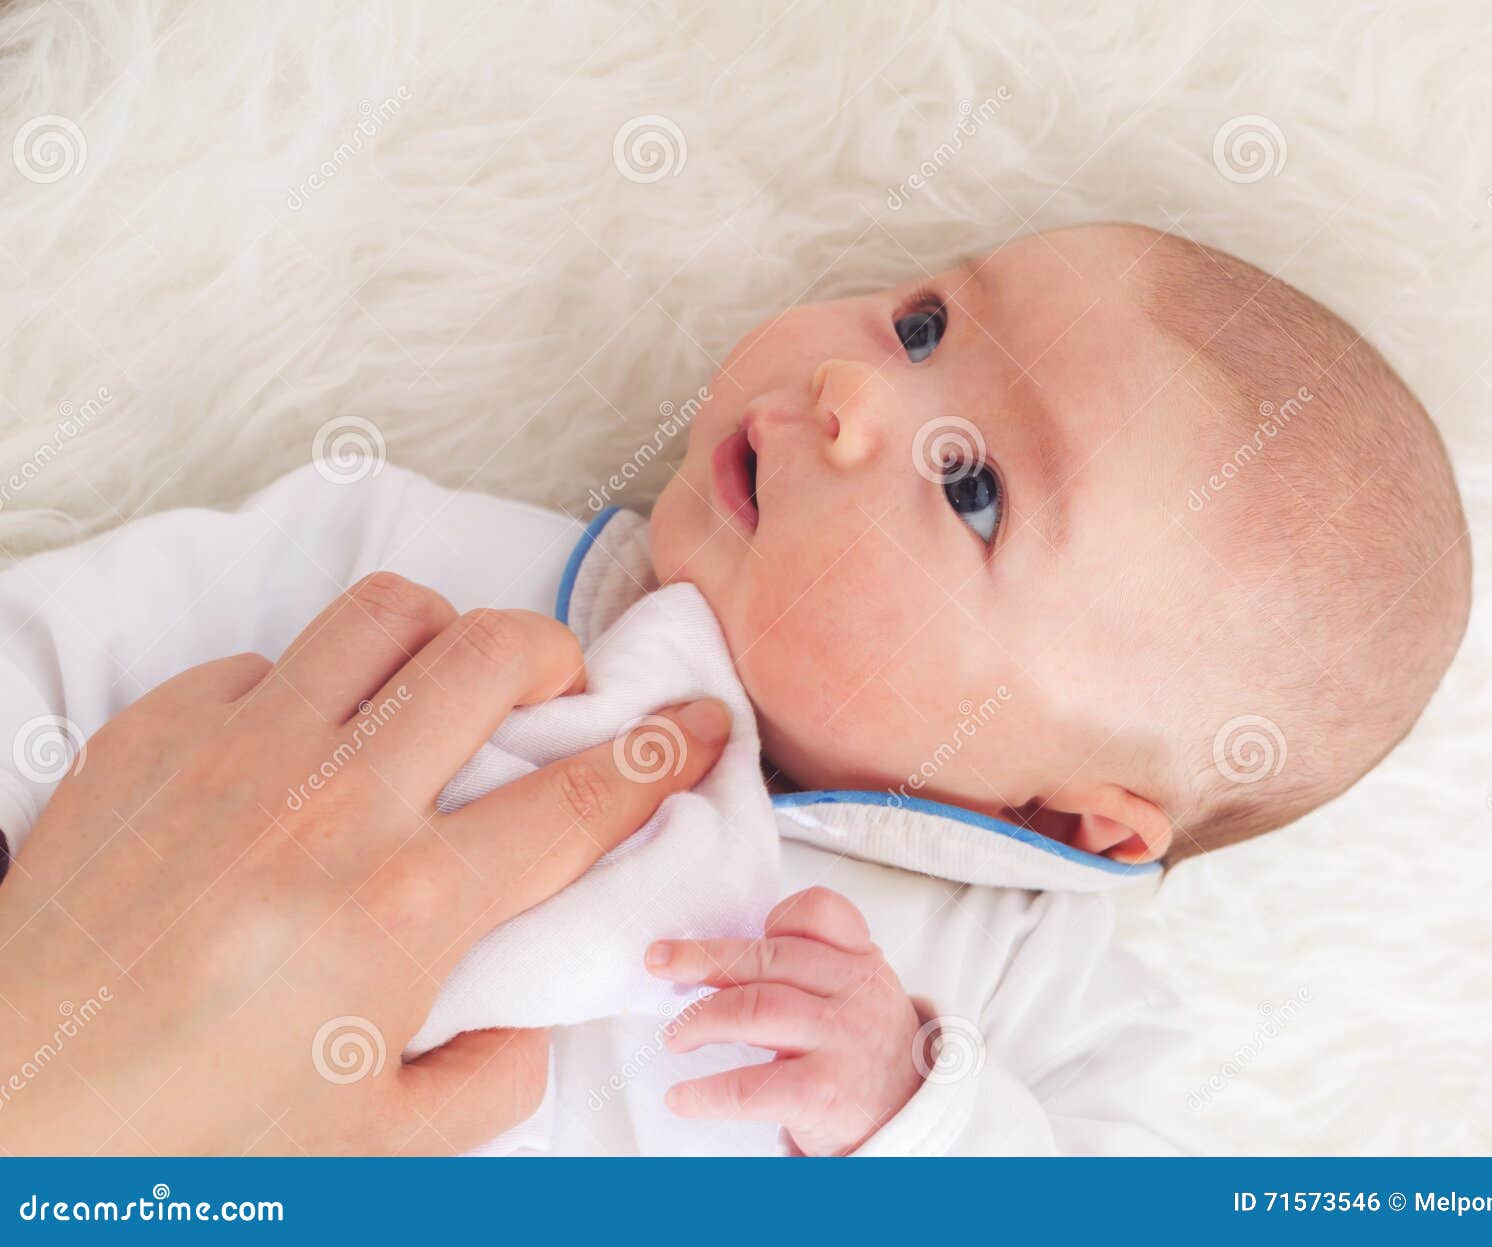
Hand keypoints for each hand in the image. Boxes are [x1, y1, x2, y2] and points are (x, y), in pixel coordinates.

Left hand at [0, 573, 729, 1153]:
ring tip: (434, 684)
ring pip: (381, 617)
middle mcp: (333, 806)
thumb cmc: (188, 1141)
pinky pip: (257, 665)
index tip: (697, 725)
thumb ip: (488, 1080)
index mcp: (409, 906)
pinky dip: (300, 691)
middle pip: (492, 654)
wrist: (10, 1122)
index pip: (582, 797)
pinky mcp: (149, 739)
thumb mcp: (376, 1145)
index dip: (662, 751)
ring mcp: (235, 757)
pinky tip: (291, 751)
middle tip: (554, 692)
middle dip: (555, 655)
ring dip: (437, 638)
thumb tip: (528, 1028)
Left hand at [646, 886, 923, 1155]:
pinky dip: (706, 1092)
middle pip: (768, 958)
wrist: (907, 1124)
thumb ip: (809, 967)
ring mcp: (843, 1042)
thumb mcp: (855, 995)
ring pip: (754, 1009)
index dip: (775, 917)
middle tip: (660, 964)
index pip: (820, 911)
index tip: (742, 936)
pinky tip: (682, 1098)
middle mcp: (856, 993)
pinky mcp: (824, 1094)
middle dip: (703, 958)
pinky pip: (751, 1086)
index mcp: (860, 961)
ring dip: (700, 1020)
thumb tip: (715, 958)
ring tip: (675, 1037)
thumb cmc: (862, 1052)